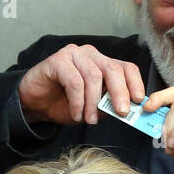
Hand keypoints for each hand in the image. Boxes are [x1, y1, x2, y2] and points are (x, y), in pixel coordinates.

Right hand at [17, 44, 145, 125]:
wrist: (36, 104)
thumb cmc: (65, 104)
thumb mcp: (93, 108)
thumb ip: (109, 106)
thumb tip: (127, 111)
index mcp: (103, 64)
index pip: (126, 68)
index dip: (135, 83)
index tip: (138, 101)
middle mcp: (91, 55)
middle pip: (113, 69)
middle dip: (119, 93)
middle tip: (121, 113)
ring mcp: (74, 55)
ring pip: (93, 77)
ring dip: (93, 103)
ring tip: (89, 119)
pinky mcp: (58, 60)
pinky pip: (74, 81)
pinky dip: (77, 102)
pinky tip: (75, 114)